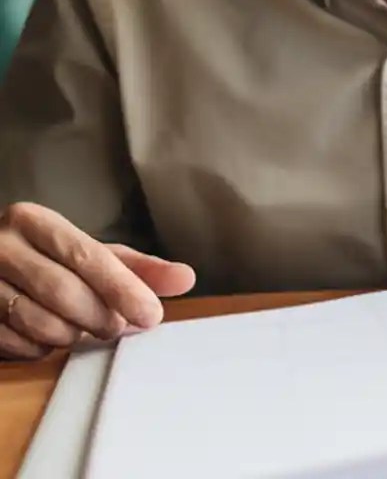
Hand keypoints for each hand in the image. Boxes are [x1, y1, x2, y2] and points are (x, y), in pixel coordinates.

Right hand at [0, 203, 195, 359]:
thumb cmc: (46, 260)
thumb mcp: (89, 255)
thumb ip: (136, 268)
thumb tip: (186, 278)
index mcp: (34, 222)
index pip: (87, 257)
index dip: (122, 289)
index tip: (151, 314)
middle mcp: (0, 246)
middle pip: (63, 292)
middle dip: (100, 318)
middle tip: (117, 327)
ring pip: (38, 323)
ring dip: (72, 335)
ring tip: (81, 328)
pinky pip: (17, 344)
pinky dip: (42, 348)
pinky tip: (48, 336)